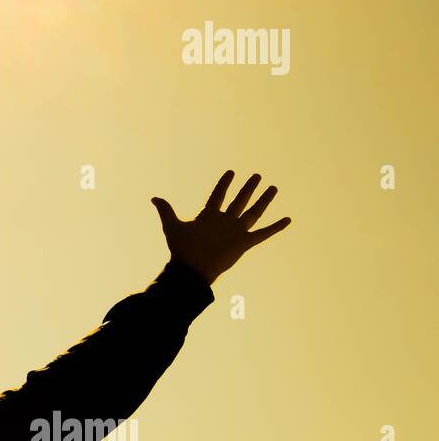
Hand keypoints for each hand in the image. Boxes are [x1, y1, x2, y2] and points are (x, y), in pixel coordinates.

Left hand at [151, 171, 291, 285]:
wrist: (192, 268)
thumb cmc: (182, 249)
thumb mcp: (172, 227)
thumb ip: (166, 211)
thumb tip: (154, 198)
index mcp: (208, 216)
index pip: (218, 195)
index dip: (224, 184)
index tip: (231, 172)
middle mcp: (224, 222)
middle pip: (239, 200)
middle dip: (248, 188)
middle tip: (257, 175)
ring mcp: (235, 231)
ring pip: (253, 212)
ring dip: (263, 201)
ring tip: (273, 188)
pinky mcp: (244, 243)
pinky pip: (263, 233)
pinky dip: (275, 227)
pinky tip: (287, 219)